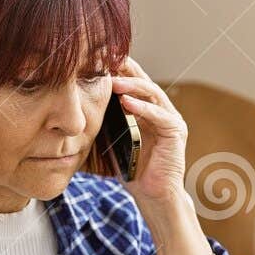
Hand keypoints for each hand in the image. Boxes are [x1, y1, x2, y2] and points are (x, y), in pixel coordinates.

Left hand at [111, 56, 188, 209]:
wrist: (153, 196)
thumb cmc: (133, 171)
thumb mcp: (113, 142)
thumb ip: (104, 124)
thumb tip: (77, 111)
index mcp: (147, 111)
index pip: (133, 83)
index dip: (118, 69)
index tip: (99, 58)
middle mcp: (161, 111)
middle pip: (144, 82)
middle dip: (126, 69)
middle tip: (108, 58)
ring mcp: (171, 120)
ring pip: (152, 94)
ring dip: (133, 86)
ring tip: (114, 81)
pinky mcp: (176, 133)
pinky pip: (159, 116)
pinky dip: (143, 108)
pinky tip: (127, 103)